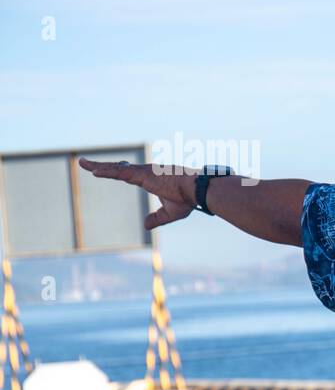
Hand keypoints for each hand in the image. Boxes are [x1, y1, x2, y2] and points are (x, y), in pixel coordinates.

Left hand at [78, 159, 197, 229]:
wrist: (197, 191)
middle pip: (119, 168)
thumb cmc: (188, 200)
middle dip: (102, 166)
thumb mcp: (169, 213)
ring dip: (98, 166)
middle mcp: (145, 172)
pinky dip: (107, 171)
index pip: (129, 173)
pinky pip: (121, 172)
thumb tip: (145, 226)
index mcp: (151, 179)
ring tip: (82, 163)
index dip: (116, 171)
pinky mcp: (144, 175)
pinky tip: (93, 171)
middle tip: (86, 164)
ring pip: (116, 168)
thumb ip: (156, 218)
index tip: (104, 170)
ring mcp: (144, 172)